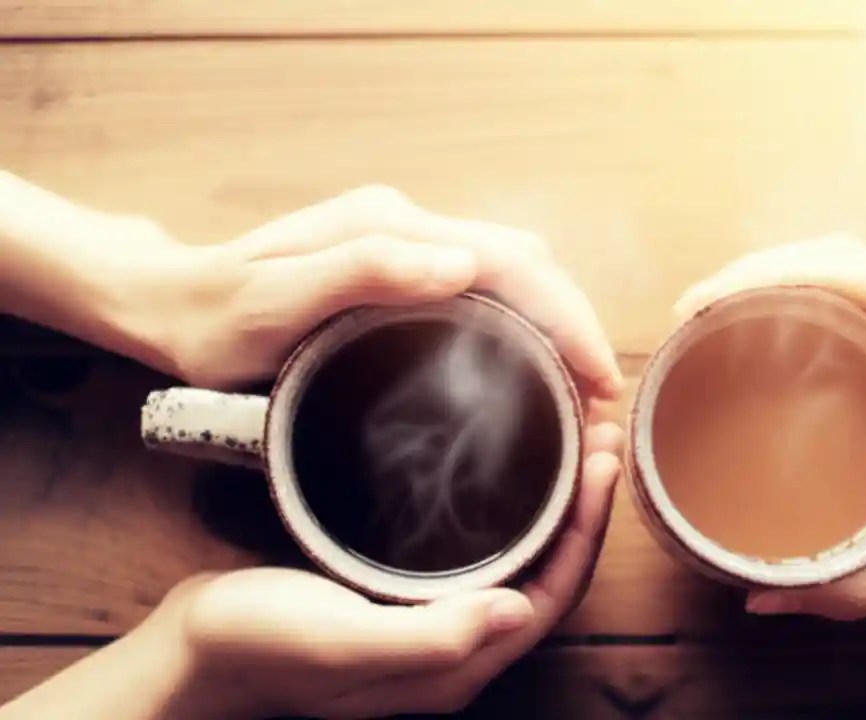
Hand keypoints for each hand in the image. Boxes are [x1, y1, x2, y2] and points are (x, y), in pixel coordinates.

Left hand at [129, 185, 620, 394]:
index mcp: (392, 228)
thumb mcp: (276, 303)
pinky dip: (527, 324)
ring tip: (583, 385)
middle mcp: (409, 227)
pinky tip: (535, 364)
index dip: (565, 315)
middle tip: (603, 392)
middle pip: (525, 262)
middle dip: (576, 320)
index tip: (597, 374)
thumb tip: (464, 265)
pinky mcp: (403, 270)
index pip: (509, 261)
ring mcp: (408, 246)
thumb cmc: (215, 321)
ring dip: (558, 321)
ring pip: (513, 275)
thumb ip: (364, 272)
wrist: (171, 305)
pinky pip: (486, 289)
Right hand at [132, 416, 621, 718]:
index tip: (601, 458)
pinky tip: (502, 465)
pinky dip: (508, 505)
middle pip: (549, 573)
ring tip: (571, 437)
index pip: (553, 594)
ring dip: (553, 501)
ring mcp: (431, 620)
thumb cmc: (256, 646)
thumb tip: (518, 610)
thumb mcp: (338, 640)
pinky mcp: (405, 594)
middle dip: (582, 506)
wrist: (191, 652)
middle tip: (597, 429)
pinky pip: (480, 548)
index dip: (588, 529)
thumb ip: (428, 637)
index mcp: (454, 664)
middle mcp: (456, 646)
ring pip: (519, 557)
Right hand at [674, 235, 865, 619]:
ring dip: (802, 275)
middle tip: (703, 302)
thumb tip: (756, 598)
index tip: (715, 296)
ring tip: (734, 308)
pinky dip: (834, 297)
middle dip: (772, 266)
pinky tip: (796, 331)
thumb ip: (839, 589)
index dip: (782, 270)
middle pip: (859, 260)